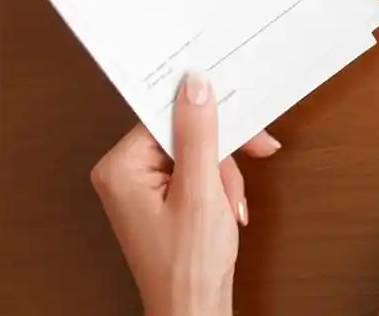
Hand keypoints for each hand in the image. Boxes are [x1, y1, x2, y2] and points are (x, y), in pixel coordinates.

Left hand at [91, 73, 280, 315]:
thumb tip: (194, 85)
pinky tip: (228, 208)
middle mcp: (125, 174)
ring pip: (198, 152)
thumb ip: (199, 134)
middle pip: (186, 133)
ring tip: (231, 204)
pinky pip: (197, 171)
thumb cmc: (189, 264)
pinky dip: (220, 186)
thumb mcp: (200, 191)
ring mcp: (143, 187)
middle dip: (222, 154)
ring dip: (225, 175)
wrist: (194, 309)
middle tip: (258, 150)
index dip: (210, 116)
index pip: (168, 116)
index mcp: (120, 168)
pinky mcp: (161, 198)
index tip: (243, 115)